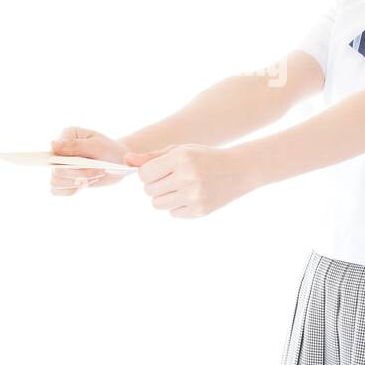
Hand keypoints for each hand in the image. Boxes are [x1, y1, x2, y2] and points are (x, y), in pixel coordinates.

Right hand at [49, 126, 131, 195]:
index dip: (65, 162)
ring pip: (55, 181)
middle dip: (78, 174)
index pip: (55, 151)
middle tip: (99, 170)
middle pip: (56, 169)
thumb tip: (53, 144)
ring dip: (76, 182)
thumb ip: (76, 145)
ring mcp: (60, 165)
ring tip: (94, 177)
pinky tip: (85, 183)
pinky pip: (57, 190)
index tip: (82, 162)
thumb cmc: (109, 150)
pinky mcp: (64, 179)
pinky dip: (71, 190)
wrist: (119, 162)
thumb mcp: (97, 145)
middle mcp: (60, 150)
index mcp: (67, 135)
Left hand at [124, 143, 256, 217]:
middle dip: (155, 185)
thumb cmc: (204, 157)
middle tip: (171, 179)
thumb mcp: (180, 151)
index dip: (147, 173)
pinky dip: (177, 206)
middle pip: (148, 190)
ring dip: (163, 197)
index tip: (158, 170)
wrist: (239, 170)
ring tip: (178, 187)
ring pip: (157, 204)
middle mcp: (187, 177)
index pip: (144, 174)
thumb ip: (151, 157)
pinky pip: (172, 213)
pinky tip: (191, 196)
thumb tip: (125, 161)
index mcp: (181, 158)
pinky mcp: (200, 211)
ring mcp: (194, 196)